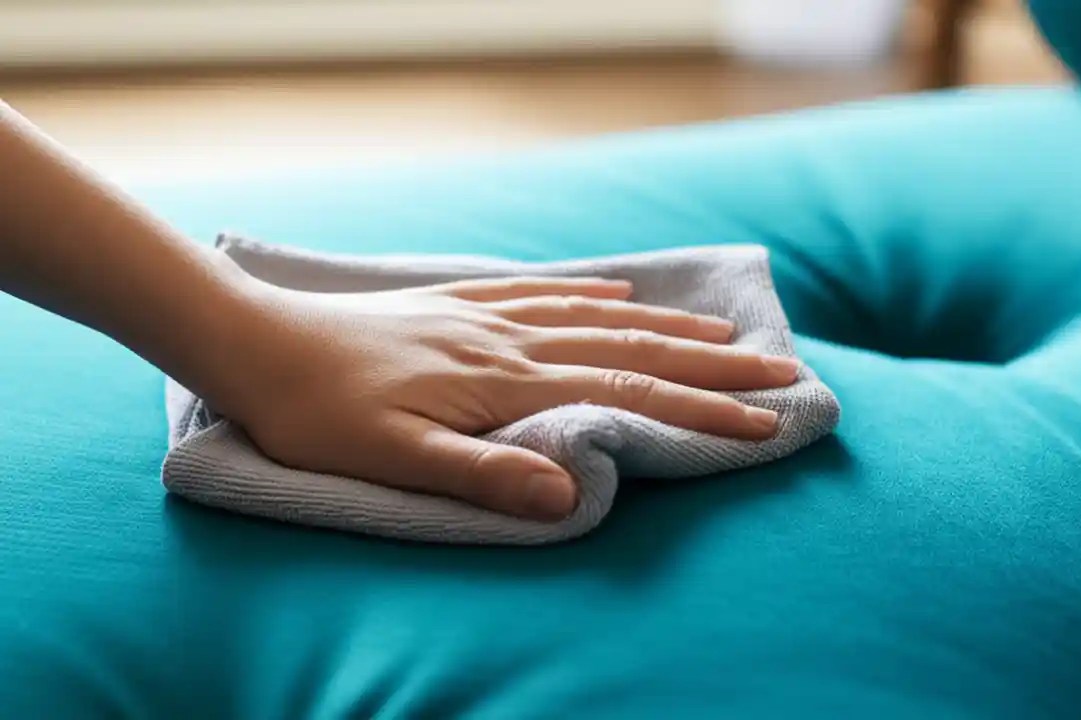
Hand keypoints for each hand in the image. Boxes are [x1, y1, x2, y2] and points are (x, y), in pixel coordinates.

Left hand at [209, 274, 799, 521]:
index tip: (765, 425)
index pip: (626, 394)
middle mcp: (512, 341)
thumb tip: (570, 494)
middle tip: (782, 372)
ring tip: (725, 331)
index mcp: (505, 383)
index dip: (700, 412)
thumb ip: (484, 476)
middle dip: (714, 365)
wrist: (258, 343)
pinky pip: (544, 291)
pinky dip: (593, 293)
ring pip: (600, 317)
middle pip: (633, 348)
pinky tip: (620, 292)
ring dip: (669, 326)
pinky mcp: (462, 305)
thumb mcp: (394, 461)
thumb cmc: (319, 414)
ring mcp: (489, 317)